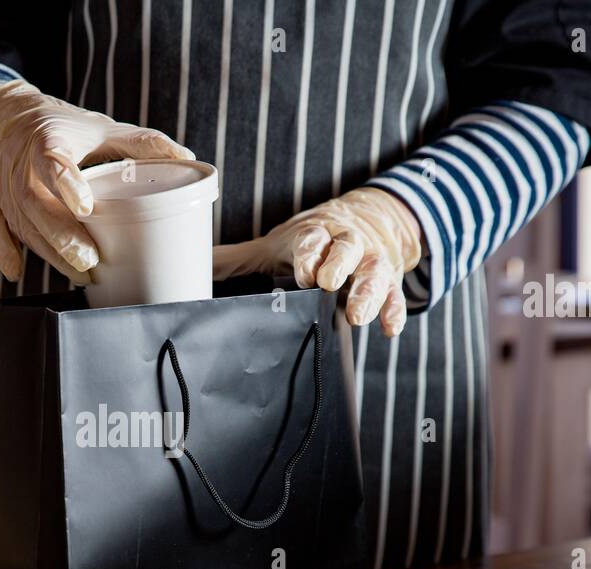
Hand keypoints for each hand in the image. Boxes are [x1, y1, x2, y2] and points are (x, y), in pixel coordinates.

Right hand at [0, 79, 193, 284]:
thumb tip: (186, 157)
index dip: (67, 185)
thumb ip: (140, 142)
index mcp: (47, 141)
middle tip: (90, 261)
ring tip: (81, 274)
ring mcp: (1, 187)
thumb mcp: (98, 127)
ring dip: (48, 253)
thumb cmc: (59, 126)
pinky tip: (17, 271)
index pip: (53, 162)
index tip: (85, 207)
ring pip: (21, 225)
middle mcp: (18, 165)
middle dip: (62, 237)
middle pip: (35, 205)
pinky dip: (6, 253)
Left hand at [212, 187, 423, 335]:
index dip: (308, 254)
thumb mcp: (276, 245)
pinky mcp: (390, 281)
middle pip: (347, 248)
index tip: (303, 273)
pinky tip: (389, 329)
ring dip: (368, 292)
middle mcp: (347, 243)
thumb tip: (194, 266)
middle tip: (329, 284)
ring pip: (374, 271)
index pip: (312, 239)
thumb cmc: (313, 240)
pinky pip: (396, 294)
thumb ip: (238, 259)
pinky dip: (395, 310)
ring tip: (358, 315)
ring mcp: (371, 261)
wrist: (368, 218)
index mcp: (316, 234)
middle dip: (339, 265)